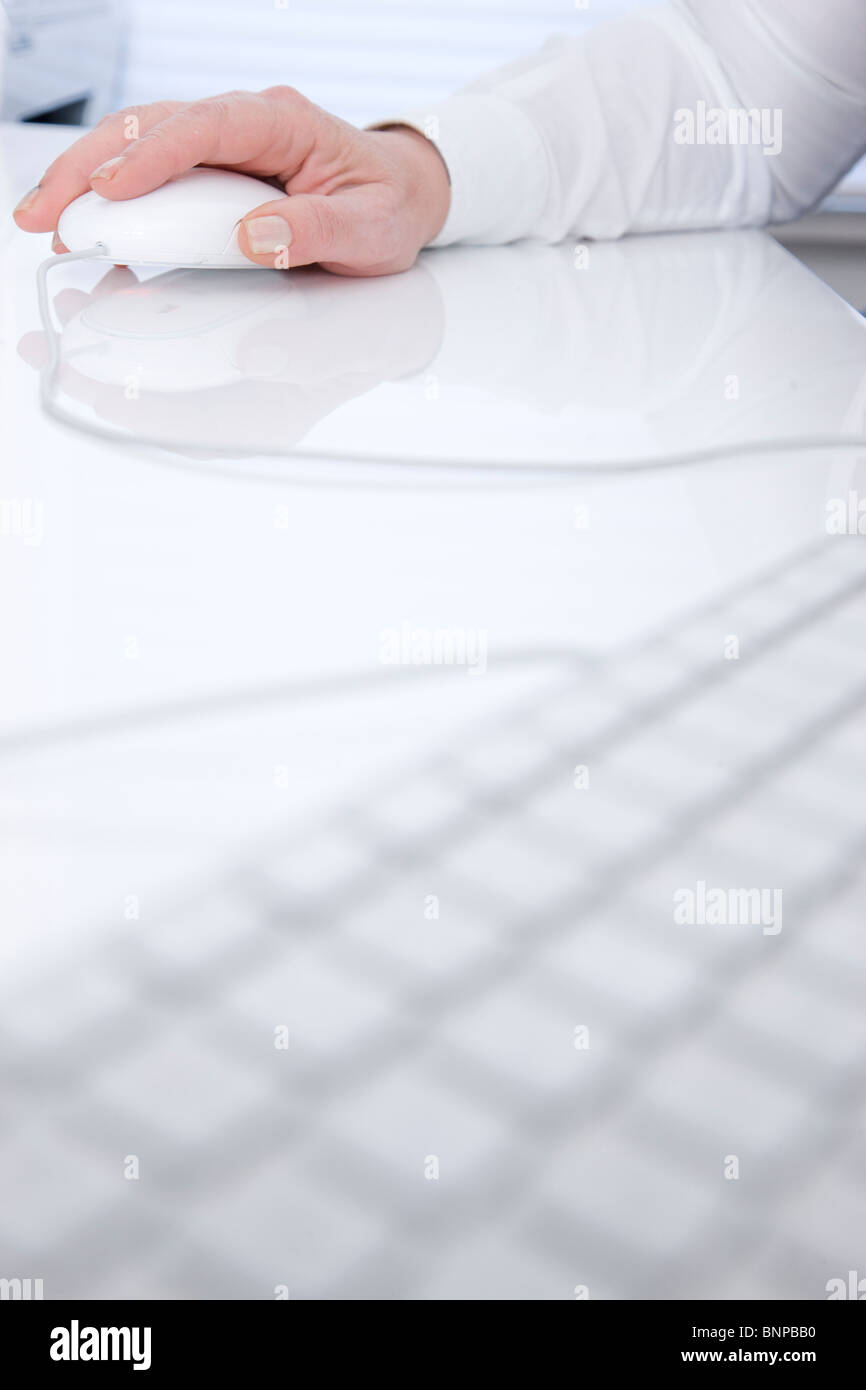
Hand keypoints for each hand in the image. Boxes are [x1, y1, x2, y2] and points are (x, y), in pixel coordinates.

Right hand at [12, 88, 450, 275]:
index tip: (108, 188)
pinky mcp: (211, 171)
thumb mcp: (371, 229)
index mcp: (284, 122)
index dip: (151, 155)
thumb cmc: (388, 207)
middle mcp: (245, 122)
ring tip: (43, 222)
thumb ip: (317, 231)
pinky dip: (112, 199)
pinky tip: (85, 230)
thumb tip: (254, 236)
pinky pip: (152, 174)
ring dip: (85, 180)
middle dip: (88, 167)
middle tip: (41, 214)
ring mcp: (224, 144)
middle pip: (151, 126)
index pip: (205, 127)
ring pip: (139, 144)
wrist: (404, 194)